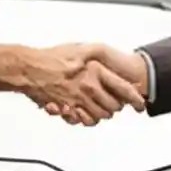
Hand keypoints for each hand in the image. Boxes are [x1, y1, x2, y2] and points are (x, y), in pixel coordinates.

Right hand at [21, 43, 145, 125]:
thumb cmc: (52, 58)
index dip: (135, 99)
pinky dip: (88, 119)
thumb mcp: (80, 49)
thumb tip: (113, 59)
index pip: (124, 89)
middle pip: (115, 106)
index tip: (140, 104)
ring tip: (98, 105)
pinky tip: (85, 111)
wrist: (30, 69)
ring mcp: (79, 100)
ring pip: (102, 116)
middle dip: (116, 106)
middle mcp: (89, 87)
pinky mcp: (68, 110)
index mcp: (95, 71)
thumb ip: (98, 54)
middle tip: (114, 102)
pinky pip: (86, 121)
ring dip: (103, 113)